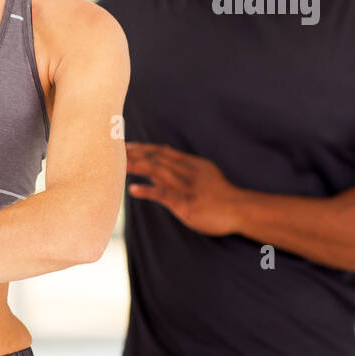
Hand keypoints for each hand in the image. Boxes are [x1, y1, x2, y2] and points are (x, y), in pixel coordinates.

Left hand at [125, 142, 244, 236]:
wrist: (240, 209)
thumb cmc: (220, 194)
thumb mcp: (203, 171)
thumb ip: (183, 163)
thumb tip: (164, 149)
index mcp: (191, 163)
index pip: (162, 151)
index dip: (143, 148)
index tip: (125, 146)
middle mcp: (188, 172)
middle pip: (157, 158)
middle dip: (135, 155)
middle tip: (114, 153)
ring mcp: (187, 187)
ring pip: (159, 171)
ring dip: (138, 167)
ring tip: (119, 166)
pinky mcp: (186, 203)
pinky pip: (164, 194)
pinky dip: (147, 191)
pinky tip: (133, 190)